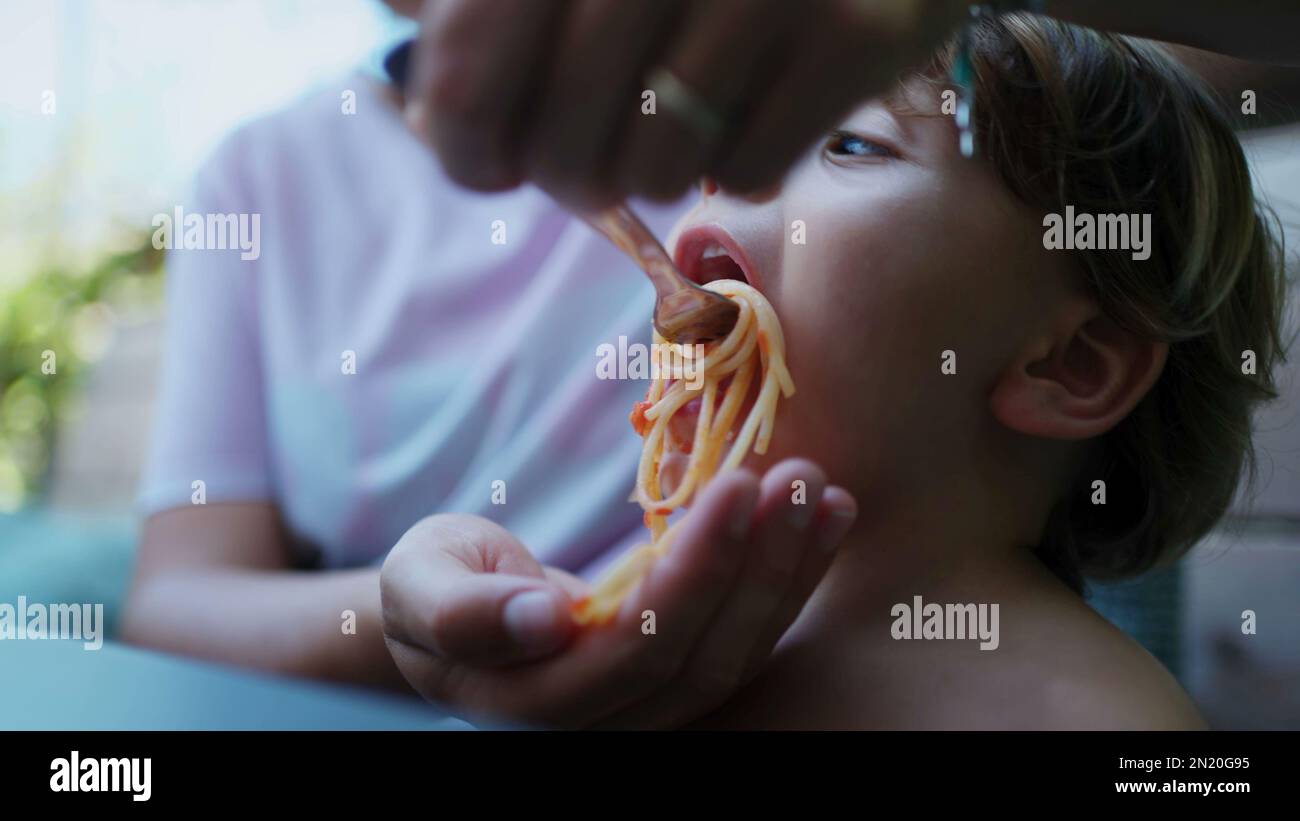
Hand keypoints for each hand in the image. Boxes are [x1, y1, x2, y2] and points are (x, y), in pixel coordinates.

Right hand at [380, 458, 856, 727]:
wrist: (458, 615)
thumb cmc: (434, 585)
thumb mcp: (420, 582)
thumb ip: (462, 610)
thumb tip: (541, 623)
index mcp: (534, 702)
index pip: (636, 647)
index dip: (695, 573)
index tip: (736, 485)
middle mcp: (605, 722)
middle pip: (704, 660)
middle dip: (759, 566)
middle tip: (799, 475)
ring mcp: (649, 708)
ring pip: (738, 658)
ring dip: (789, 574)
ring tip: (824, 493)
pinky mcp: (680, 676)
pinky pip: (744, 640)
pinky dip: (788, 580)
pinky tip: (822, 520)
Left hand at [406, 0, 966, 206]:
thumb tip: (395, 5)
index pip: (475, 52)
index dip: (463, 133)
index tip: (482, 163)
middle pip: (564, 137)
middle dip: (564, 175)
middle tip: (582, 170)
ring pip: (655, 166)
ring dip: (649, 175)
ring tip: (671, 129)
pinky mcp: (854, 36)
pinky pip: (745, 169)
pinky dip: (735, 169)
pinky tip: (749, 116)